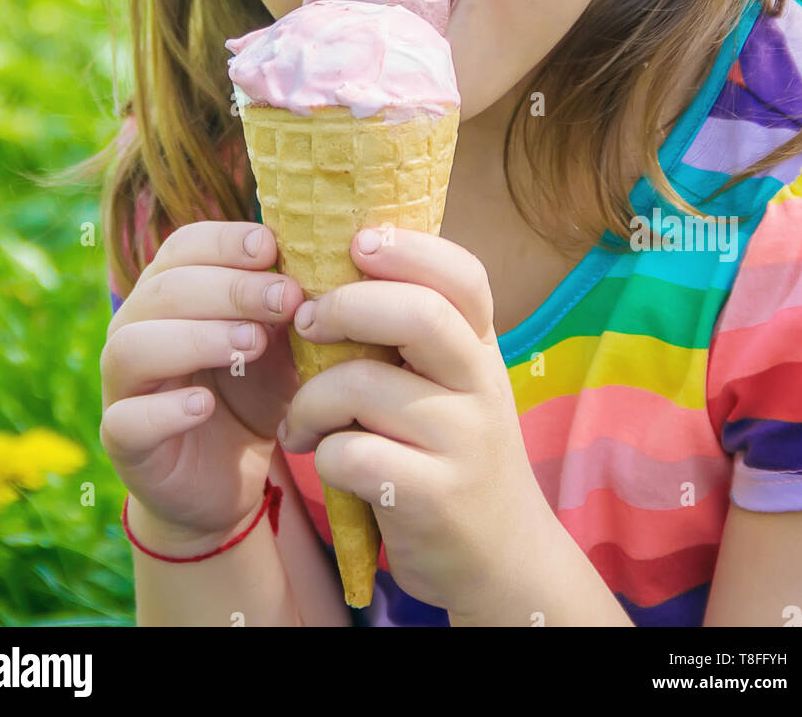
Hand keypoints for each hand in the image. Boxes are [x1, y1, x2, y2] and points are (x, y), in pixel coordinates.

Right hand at [100, 220, 305, 551]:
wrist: (230, 477)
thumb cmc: (255, 391)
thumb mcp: (281, 342)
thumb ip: (289, 303)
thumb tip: (327, 258)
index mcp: (170, 290)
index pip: (183, 247)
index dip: (225, 241)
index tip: (272, 247)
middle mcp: (135, 328)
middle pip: (164, 289)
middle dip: (230, 288)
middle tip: (286, 298)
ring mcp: (122, 385)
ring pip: (134, 346)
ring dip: (197, 338)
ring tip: (253, 344)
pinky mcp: (124, 442)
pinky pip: (126, 420)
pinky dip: (165, 410)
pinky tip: (203, 405)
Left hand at [276, 227, 547, 615]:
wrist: (502, 557)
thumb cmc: (452, 449)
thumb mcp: (453, 382)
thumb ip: (416, 329)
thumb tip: (339, 254)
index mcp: (481, 346)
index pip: (463, 274)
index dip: (409, 247)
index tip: (356, 243)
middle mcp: (481, 385)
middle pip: (418, 314)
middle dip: (345, 306)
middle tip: (307, 320)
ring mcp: (462, 441)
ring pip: (363, 385)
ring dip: (310, 398)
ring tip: (299, 419)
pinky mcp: (434, 497)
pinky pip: (351, 453)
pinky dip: (320, 451)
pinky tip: (318, 456)